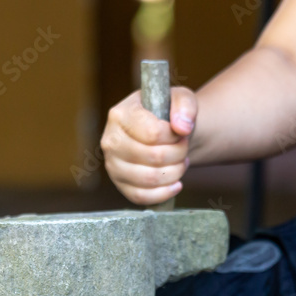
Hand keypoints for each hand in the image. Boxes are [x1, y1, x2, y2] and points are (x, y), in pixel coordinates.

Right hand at [101, 87, 196, 204]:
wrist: (162, 133)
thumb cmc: (169, 113)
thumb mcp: (181, 99)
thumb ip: (185, 106)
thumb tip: (182, 128)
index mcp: (120, 115)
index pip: (152, 133)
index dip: (174, 137)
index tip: (180, 133)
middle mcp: (110, 140)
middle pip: (153, 156)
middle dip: (178, 154)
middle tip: (184, 148)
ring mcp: (112, 165)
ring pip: (149, 179)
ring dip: (175, 173)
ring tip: (181, 162)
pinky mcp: (120, 184)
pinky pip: (141, 196)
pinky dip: (164, 193)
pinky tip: (176, 183)